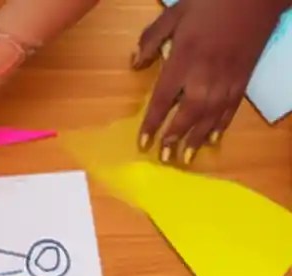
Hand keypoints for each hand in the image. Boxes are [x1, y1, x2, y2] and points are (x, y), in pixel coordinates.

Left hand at [134, 0, 285, 162]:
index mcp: (183, 61)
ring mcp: (226, 79)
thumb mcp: (172, 15)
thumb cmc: (209, 4)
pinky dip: (221, 125)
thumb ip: (151, 40)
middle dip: (174, 137)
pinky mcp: (243, 79)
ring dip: (196, 139)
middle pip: (186, 114)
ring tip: (185, 158)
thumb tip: (134, 64)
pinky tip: (213, 140)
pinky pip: (231, 109)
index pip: (162, 100)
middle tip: (164, 158)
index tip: (143, 143)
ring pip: (209, 116)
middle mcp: (204, 76)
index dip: (152, 124)